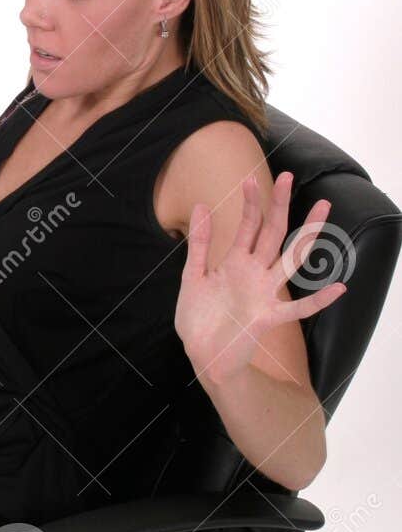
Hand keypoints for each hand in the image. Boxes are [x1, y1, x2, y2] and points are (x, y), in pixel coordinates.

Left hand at [175, 170, 347, 384]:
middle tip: (288, 177)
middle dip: (279, 206)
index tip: (249, 178)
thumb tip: (202, 205)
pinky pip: (297, 309)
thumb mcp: (193, 276)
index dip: (251, 203)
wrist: (201, 354)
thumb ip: (200, 244)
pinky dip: (317, 301)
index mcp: (235, 263)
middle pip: (272, 233)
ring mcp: (263, 294)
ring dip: (307, 236)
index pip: (249, 226)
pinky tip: (338, 289)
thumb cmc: (199, 317)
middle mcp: (254, 274)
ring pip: (290, 260)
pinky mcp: (266, 318)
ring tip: (323, 211)